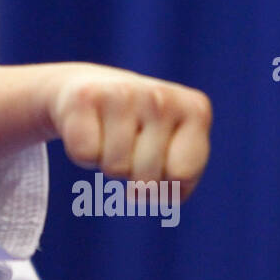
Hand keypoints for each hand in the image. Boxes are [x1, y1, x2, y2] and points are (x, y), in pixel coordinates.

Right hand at [43, 63, 211, 197]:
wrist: (90, 86)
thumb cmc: (139, 130)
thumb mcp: (173, 152)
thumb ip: (177, 182)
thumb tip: (139, 193)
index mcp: (195, 110)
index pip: (182, 176)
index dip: (165, 184)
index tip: (158, 163)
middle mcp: (162, 97)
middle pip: (146, 178)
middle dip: (134, 175)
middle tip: (130, 146)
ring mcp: (124, 93)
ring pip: (114, 169)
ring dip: (108, 162)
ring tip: (109, 136)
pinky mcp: (87, 95)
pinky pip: (85, 155)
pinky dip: (84, 152)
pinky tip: (90, 128)